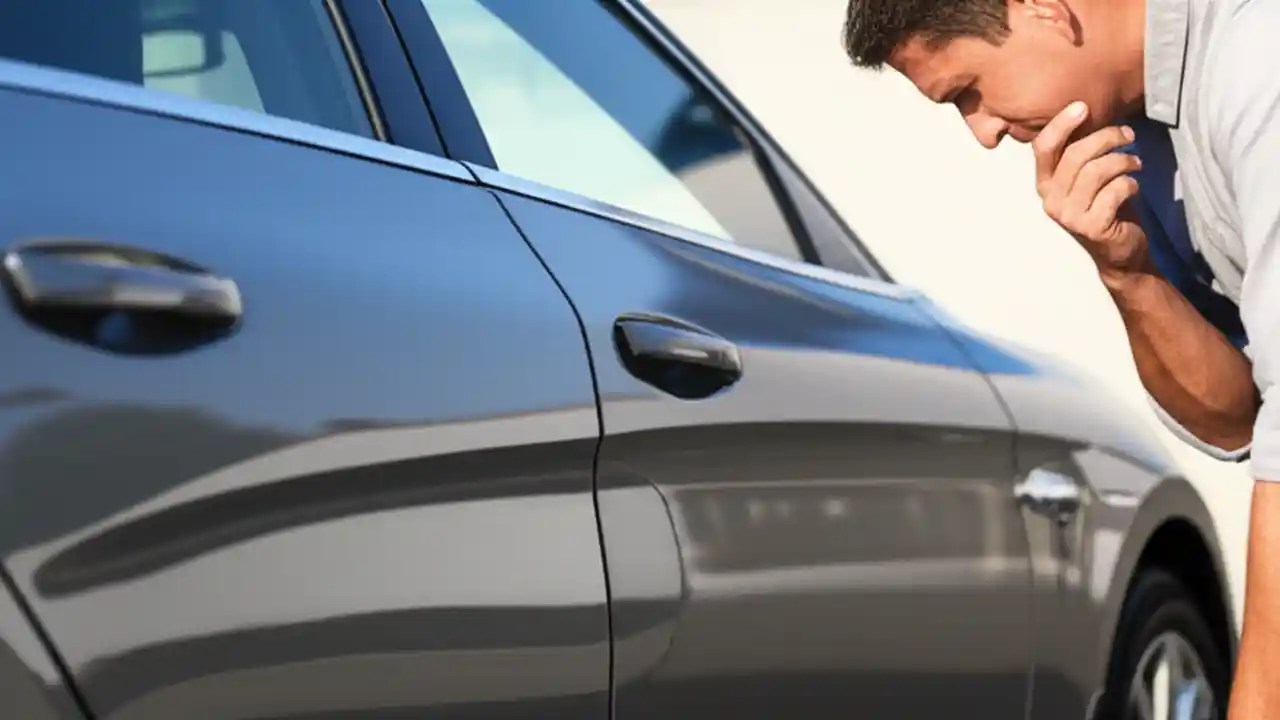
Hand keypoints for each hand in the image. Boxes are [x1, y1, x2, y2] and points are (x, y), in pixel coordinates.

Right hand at [1034, 101, 1153, 286]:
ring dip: (1124, 160)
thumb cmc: (1106, 207)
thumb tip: (1088, 112)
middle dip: (1107, 137)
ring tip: (1136, 162)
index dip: (1061, 124)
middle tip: (1128, 134)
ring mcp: (1069, 216)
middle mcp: (1051, 200)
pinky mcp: (1092, 227)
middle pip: (1076, 155)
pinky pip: (1115, 191)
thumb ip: (1081, 153)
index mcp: (1045, 184)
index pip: (1043, 148)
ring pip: (1098, 170)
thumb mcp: (1087, 179)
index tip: (1083, 106)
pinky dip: (1130, 183)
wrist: (1120, 252)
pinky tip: (1133, 186)